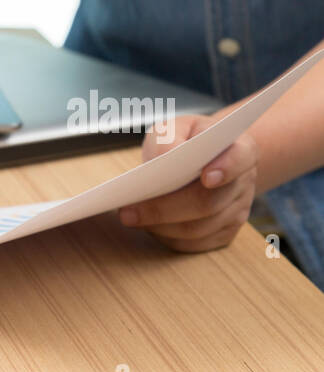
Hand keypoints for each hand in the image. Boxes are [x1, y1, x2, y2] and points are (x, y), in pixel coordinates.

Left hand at [118, 113, 257, 252]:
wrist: (203, 159)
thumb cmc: (186, 141)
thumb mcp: (174, 128)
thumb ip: (169, 137)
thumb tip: (165, 156)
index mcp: (240, 149)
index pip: (241, 157)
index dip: (227, 168)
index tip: (206, 176)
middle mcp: (243, 182)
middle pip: (208, 202)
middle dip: (164, 209)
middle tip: (128, 211)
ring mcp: (237, 211)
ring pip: (198, 229)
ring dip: (160, 226)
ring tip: (130, 217)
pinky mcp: (224, 233)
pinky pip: (194, 244)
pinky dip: (166, 237)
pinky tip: (147, 226)